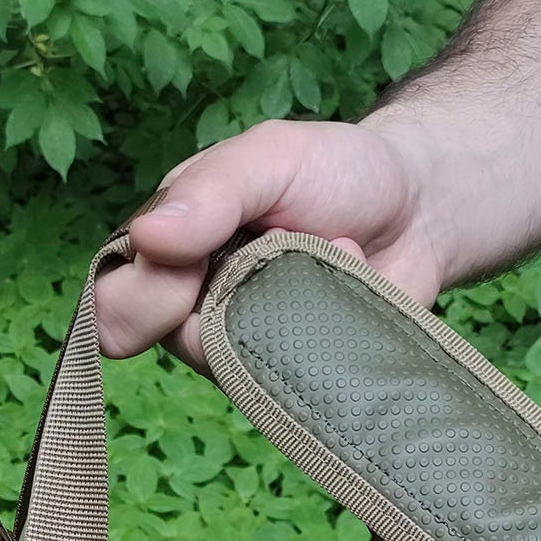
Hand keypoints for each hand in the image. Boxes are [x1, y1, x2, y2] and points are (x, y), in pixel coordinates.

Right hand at [94, 116, 448, 367]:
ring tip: (324, 249)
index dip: (144, 297)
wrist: (422, 210)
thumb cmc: (335, 173)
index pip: (118, 300)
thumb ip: (208, 192)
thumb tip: (145, 237)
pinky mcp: (300, 382)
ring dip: (285, 302)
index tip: (187, 268)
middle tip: (274, 246)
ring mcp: (250, 352)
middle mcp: (200, 309)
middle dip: (224, 297)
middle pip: (171, 341)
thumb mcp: (268, 157)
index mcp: (171, 252)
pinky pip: (295, 383)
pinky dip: (327, 328)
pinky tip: (348, 281)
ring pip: (233, 366)